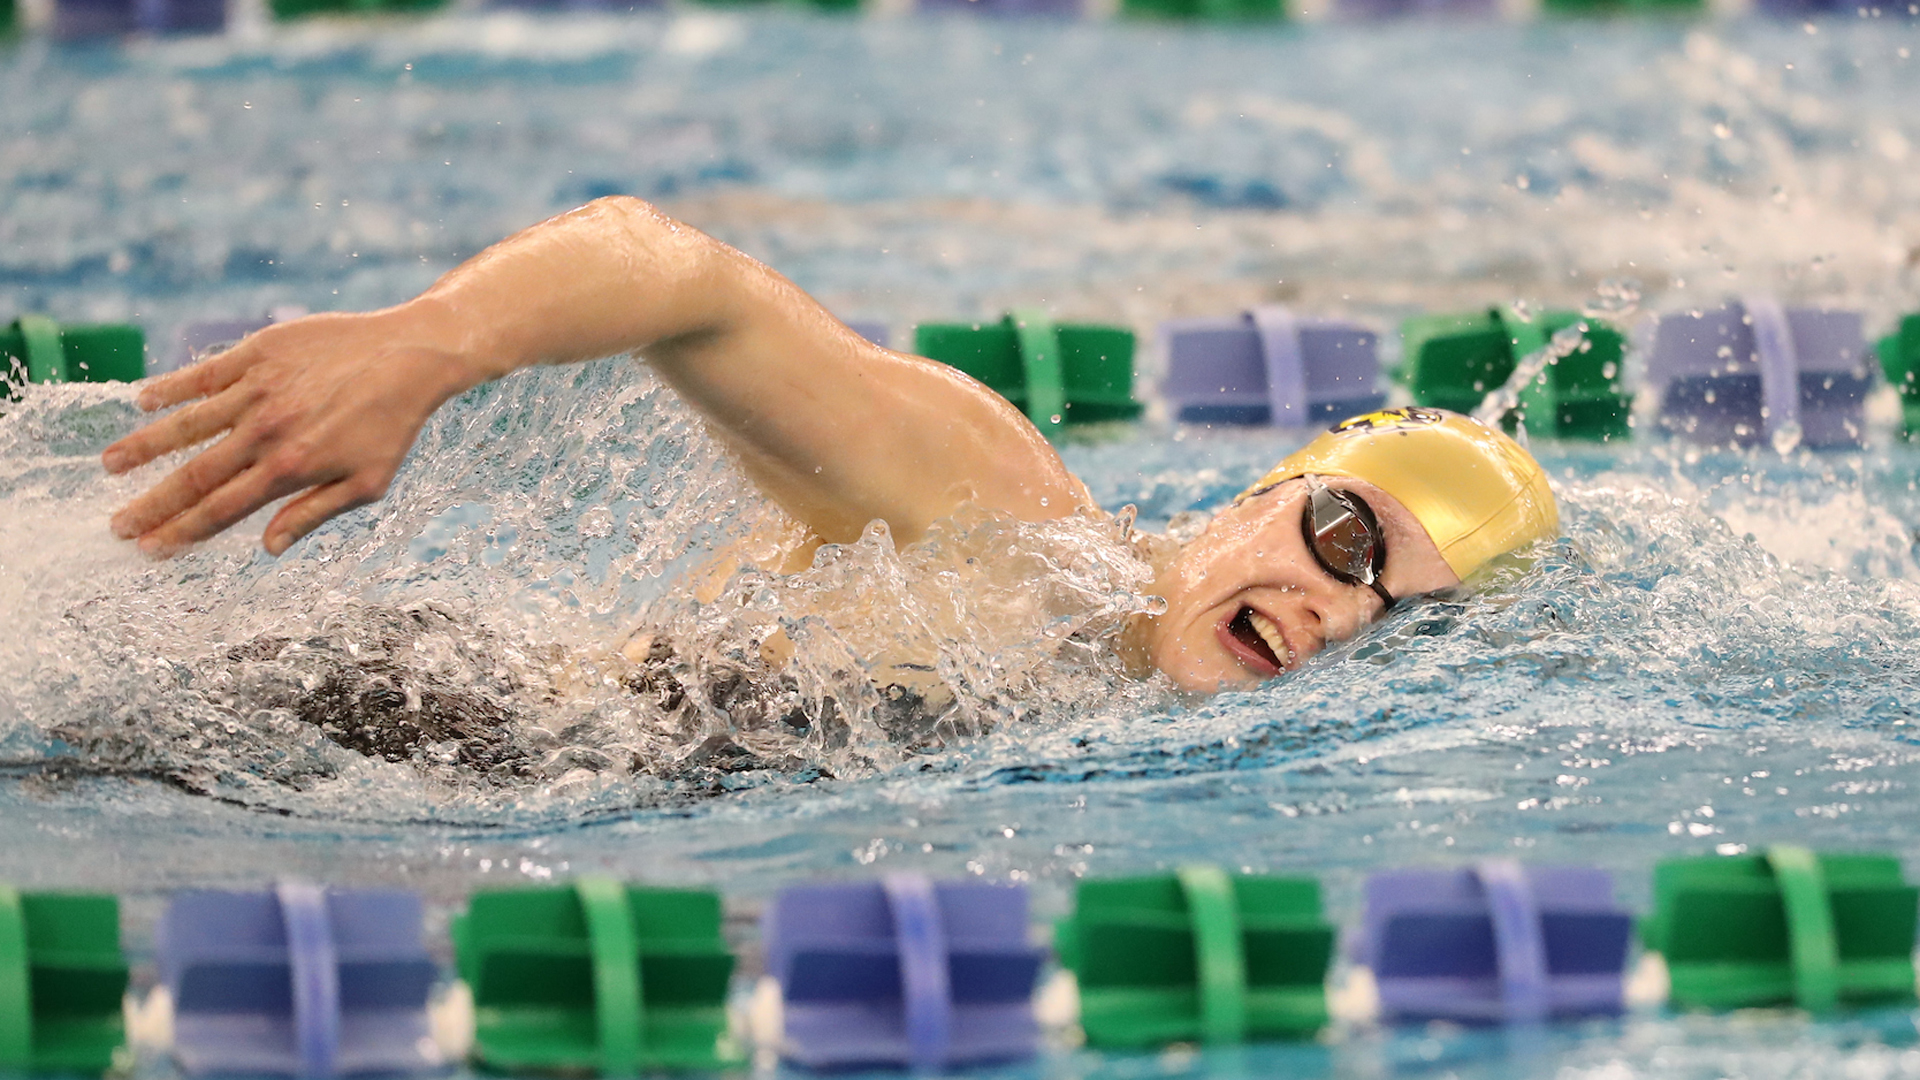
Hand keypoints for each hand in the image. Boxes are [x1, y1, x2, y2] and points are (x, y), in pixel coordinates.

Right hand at [102, 306, 482, 556]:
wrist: (411, 356)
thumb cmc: (392, 426)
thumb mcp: (366, 484)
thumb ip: (313, 514)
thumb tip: (267, 548)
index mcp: (290, 469)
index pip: (222, 509)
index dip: (181, 532)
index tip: (149, 550)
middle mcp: (266, 431)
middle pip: (195, 475)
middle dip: (151, 504)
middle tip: (116, 525)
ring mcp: (258, 389)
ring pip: (186, 423)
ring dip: (144, 446)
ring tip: (109, 466)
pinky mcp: (259, 352)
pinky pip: (204, 373)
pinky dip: (171, 387)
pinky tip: (143, 400)